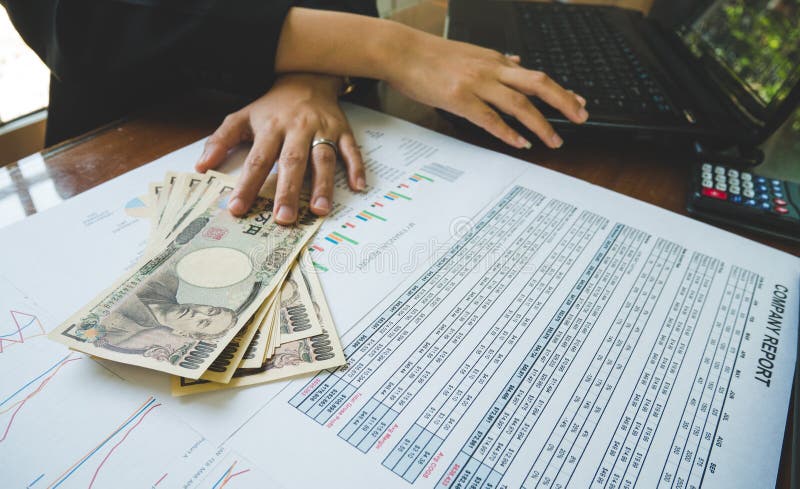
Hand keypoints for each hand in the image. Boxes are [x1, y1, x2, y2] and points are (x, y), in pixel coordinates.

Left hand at [195, 74, 364, 222]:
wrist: (306, 77)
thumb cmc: (273, 105)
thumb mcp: (242, 116)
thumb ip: (221, 140)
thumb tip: (201, 166)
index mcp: (271, 127)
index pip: (257, 159)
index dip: (247, 185)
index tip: (238, 209)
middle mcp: (298, 129)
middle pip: (292, 162)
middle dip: (288, 191)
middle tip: (283, 218)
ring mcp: (323, 130)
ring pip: (323, 159)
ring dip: (323, 185)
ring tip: (319, 210)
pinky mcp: (343, 131)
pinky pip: (351, 151)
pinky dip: (356, 168)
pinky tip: (358, 187)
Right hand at [386, 33, 587, 148]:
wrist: (400, 51)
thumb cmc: (430, 55)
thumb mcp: (470, 53)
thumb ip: (495, 62)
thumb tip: (516, 63)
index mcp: (495, 60)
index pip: (536, 76)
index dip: (561, 91)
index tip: (579, 103)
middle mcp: (491, 69)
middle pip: (538, 84)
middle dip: (563, 102)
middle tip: (581, 118)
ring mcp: (476, 84)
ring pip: (519, 104)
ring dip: (541, 124)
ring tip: (554, 141)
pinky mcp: (459, 99)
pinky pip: (490, 118)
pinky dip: (508, 133)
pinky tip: (520, 143)